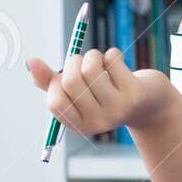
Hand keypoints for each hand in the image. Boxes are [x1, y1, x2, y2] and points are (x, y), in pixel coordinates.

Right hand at [28, 48, 180, 138]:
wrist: (151, 103)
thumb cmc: (109, 94)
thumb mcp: (80, 91)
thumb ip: (52, 82)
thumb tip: (29, 63)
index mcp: (80, 126)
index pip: (54, 102)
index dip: (56, 81)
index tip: (66, 75)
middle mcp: (98, 123)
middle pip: (70, 81)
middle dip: (73, 61)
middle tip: (82, 59)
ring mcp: (117, 110)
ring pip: (91, 68)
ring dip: (93, 55)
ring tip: (101, 60)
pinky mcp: (134, 94)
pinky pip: (111, 60)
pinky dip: (112, 54)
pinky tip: (118, 62)